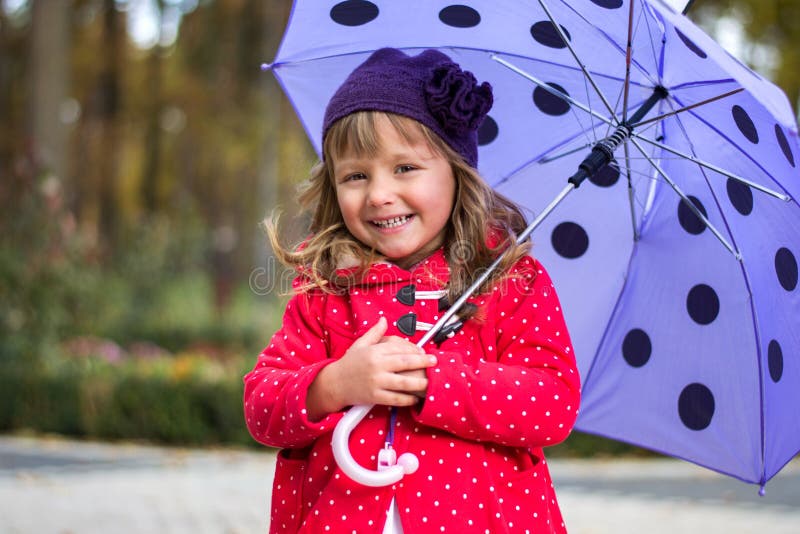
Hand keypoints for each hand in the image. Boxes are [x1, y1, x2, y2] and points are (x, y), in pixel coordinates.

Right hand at [306, 317, 436, 419]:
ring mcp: (376, 382)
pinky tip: (415, 398)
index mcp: (374, 351)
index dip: (413, 349)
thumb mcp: (360, 344)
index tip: (423, 351)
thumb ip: (374, 333)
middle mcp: (376, 366)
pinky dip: (407, 399)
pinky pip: (395, 398)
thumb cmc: (348, 364)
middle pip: (404, 363)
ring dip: (419, 382)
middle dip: (422, 361)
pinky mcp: (374, 397)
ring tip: (430, 382)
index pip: (398, 347)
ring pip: (403, 382)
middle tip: (434, 361)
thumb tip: (384, 320)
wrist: (333, 383)